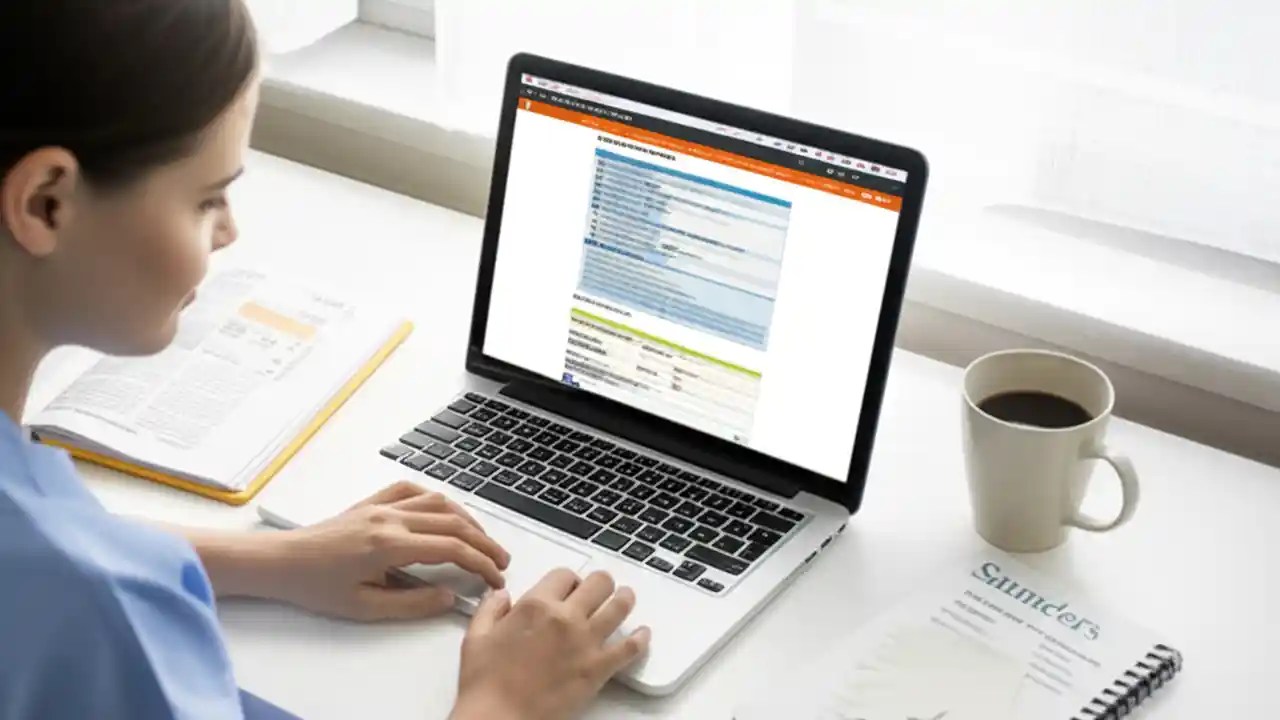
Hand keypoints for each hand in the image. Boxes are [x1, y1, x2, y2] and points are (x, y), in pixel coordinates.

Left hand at [264, 481, 510, 620]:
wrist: (282, 562)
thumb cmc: (316, 587)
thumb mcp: (365, 607)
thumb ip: (412, 603)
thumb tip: (449, 597)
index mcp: (389, 545)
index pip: (452, 548)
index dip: (481, 563)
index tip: (495, 577)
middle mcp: (390, 518)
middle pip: (454, 523)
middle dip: (484, 542)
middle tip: (500, 561)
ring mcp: (381, 506)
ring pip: (439, 501)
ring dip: (467, 519)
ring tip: (481, 539)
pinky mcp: (372, 502)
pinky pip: (413, 490)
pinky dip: (437, 499)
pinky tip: (444, 513)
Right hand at [451, 569, 650, 719]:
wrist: (498, 717)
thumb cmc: (485, 683)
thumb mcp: (476, 637)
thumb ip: (490, 610)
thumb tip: (500, 596)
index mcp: (536, 605)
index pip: (565, 574)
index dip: (569, 579)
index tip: (570, 586)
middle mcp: (565, 617)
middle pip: (599, 583)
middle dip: (600, 583)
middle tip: (600, 589)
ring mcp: (586, 642)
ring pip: (619, 607)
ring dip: (624, 599)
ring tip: (626, 597)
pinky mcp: (598, 669)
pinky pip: (629, 648)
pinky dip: (640, 639)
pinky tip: (643, 634)